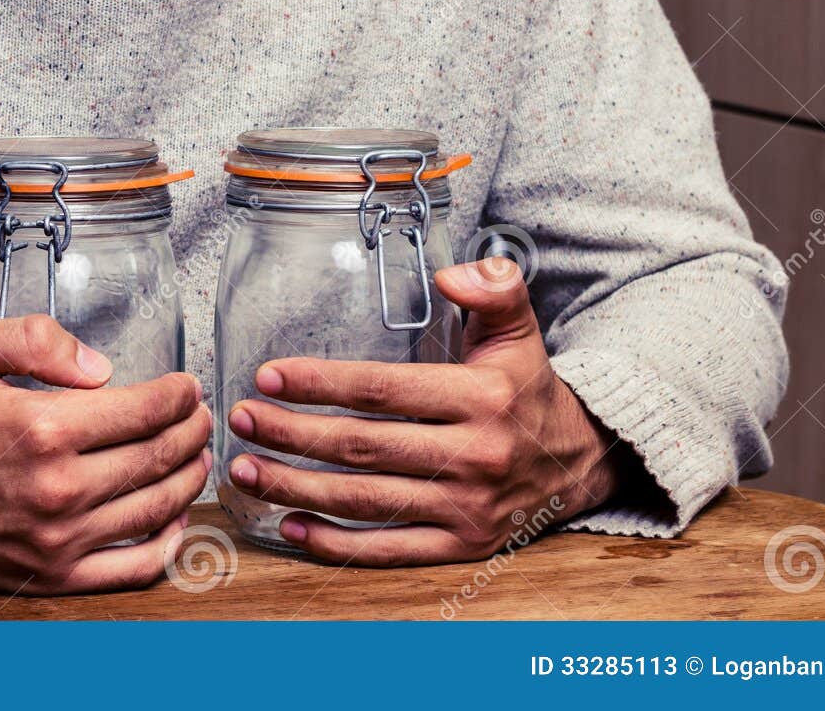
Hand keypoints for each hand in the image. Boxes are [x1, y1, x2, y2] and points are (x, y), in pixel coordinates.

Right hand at [0, 314, 211, 593]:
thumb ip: (33, 338)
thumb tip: (101, 366)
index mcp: (41, 427)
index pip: (145, 409)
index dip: (179, 394)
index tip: (187, 385)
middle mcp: (57, 487)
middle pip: (159, 457)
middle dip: (192, 431)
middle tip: (200, 416)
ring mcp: (56, 539)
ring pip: (156, 508)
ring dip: (189, 479)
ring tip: (195, 457)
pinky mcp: (48, 576)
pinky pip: (132, 567)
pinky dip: (166, 543)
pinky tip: (172, 518)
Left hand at [223, 257, 631, 565]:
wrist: (584, 462)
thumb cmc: (529, 389)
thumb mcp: (519, 331)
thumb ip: (493, 289)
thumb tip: (452, 274)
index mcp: (480, 399)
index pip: (383, 390)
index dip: (320, 383)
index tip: (268, 376)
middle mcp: (473, 457)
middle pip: (363, 447)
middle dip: (292, 433)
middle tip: (240, 418)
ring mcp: (467, 508)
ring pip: (366, 501)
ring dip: (297, 486)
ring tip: (246, 469)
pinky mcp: (462, 545)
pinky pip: (390, 550)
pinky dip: (335, 544)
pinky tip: (288, 524)